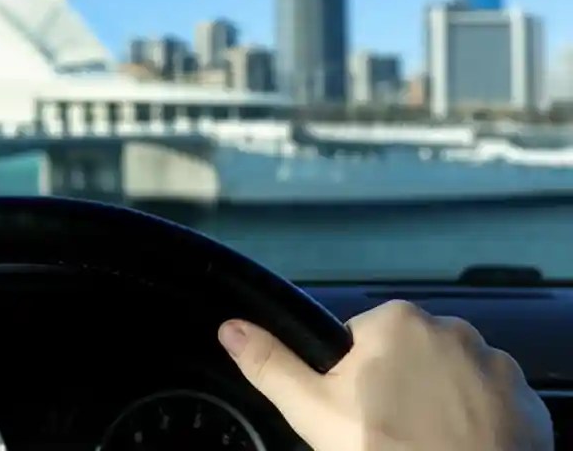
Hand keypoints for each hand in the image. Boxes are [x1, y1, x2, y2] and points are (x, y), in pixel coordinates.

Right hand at [218, 300, 552, 450]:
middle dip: (398, 389)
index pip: (362, 342)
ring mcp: (498, 364)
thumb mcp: (314, 410)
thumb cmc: (388, 448)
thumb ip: (271, 364)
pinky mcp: (527, 399)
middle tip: (388, 433)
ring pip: (451, 380)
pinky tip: (459, 448)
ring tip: (424, 443)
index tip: (359, 413)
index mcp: (397, 320)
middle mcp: (453, 329)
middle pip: (408, 358)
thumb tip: (229, 328)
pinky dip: (477, 424)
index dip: (354, 381)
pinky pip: (492, 404)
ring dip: (439, 405)